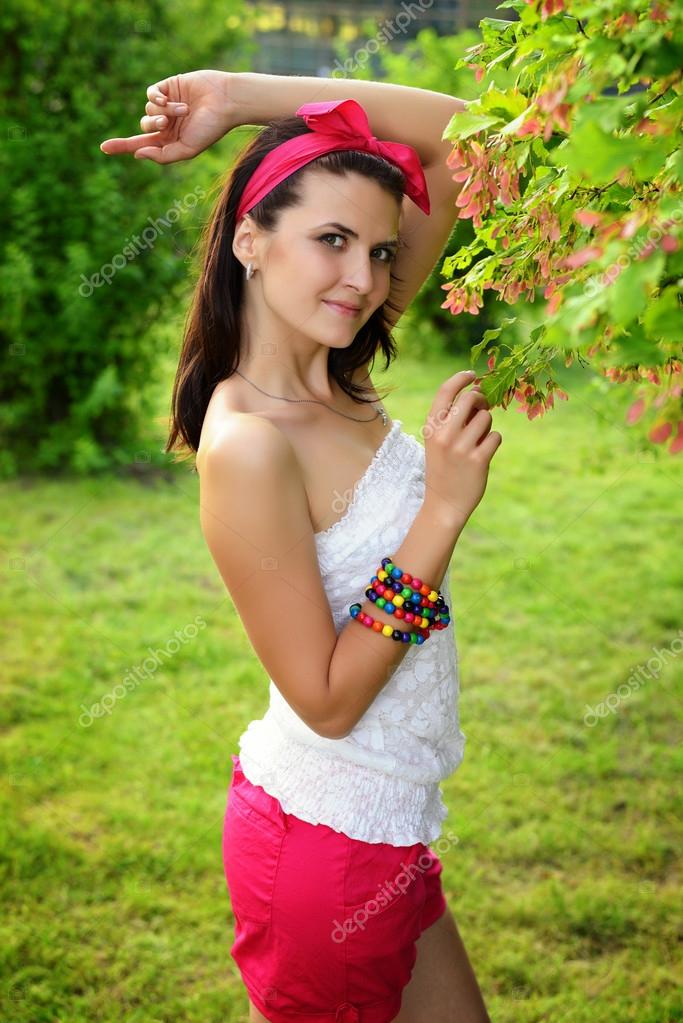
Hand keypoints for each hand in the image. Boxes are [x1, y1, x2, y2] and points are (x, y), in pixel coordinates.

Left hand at [99, 70, 238, 163]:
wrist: (226, 102)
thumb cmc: (210, 129)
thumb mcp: (187, 149)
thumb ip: (163, 155)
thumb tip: (137, 154)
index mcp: (170, 141)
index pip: (141, 144)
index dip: (122, 146)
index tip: (103, 148)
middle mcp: (167, 124)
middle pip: (143, 127)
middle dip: (151, 126)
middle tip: (164, 124)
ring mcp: (166, 105)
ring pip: (147, 110)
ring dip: (161, 112)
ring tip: (182, 111)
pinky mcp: (168, 87)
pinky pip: (151, 94)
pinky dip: (157, 98)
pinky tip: (169, 100)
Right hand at [422, 370, 501, 528]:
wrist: (443, 504)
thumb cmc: (443, 468)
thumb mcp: (438, 442)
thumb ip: (453, 419)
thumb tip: (478, 394)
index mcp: (431, 427)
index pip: (446, 391)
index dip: (461, 378)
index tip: (473, 375)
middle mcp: (444, 435)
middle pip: (471, 399)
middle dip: (481, 401)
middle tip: (483, 409)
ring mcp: (461, 448)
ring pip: (486, 418)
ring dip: (487, 426)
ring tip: (478, 441)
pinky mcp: (478, 460)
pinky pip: (495, 436)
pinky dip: (493, 442)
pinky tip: (483, 454)